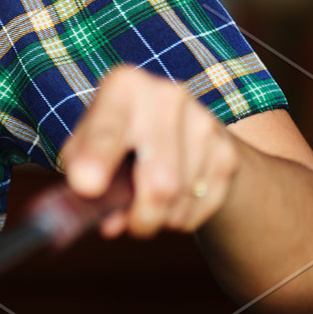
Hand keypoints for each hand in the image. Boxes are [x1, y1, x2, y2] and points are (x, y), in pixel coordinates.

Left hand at [59, 66, 240, 239]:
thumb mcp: (85, 148)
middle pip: (160, 181)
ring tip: (147, 201)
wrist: (176, 128)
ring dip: (160, 217)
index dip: (97, 159)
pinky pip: (202, 206)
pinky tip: (172, 199)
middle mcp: (167, 96)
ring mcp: (204, 122)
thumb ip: (85, 183)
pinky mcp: (227, 150)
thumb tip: (111, 224)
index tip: (86, 185)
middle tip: (130, 225)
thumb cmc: (115, 141)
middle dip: (142, 217)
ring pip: (180, 199)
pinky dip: (181, 216)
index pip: (109, 130)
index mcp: (123, 87)